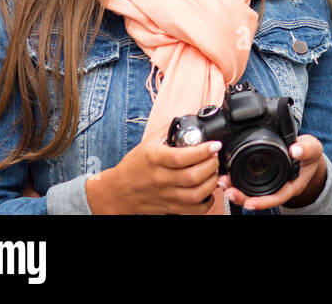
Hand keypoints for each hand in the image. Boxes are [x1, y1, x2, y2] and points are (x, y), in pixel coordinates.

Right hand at [86, 137, 221, 214]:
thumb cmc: (133, 166)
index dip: (203, 151)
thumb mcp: (148, 143)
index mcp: (155, 159)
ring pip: (195, 195)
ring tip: (213, 173)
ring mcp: (164, 195)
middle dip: (211, 165)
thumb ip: (168, 131)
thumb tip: (189, 121)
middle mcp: (160, 178)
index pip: (182, 157)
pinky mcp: (168, 208)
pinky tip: (208, 191)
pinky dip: (206, 202)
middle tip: (214, 157)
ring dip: (211, 183)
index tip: (215, 145)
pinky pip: (193, 210)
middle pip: (193, 176)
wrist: (117, 192)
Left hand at [220, 135, 326, 211]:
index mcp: (291, 185)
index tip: (249, 203)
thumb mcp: (312, 149)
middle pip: (258, 199)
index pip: (277, 197)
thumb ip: (306, 149)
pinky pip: (247, 183)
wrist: (306, 154)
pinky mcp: (260, 177)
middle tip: (228, 191)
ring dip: (236, 190)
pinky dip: (236, 180)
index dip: (263, 202)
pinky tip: (226, 175)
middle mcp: (278, 188)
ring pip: (250, 192)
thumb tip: (295, 150)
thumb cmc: (309, 153)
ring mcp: (268, 184)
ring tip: (223, 182)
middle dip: (242, 198)